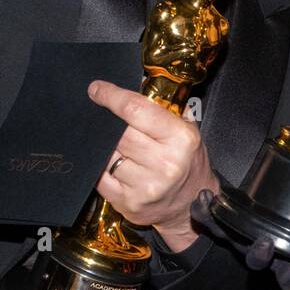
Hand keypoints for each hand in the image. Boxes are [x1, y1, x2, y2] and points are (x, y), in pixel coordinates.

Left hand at [87, 80, 212, 250]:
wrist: (192, 205)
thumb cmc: (188, 162)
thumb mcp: (187, 130)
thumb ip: (165, 107)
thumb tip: (136, 83)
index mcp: (180, 139)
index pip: (136, 110)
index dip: (111, 96)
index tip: (96, 89)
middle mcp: (164, 163)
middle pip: (119, 132)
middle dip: (110, 123)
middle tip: (106, 118)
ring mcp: (145, 186)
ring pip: (107, 154)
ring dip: (106, 146)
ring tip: (116, 145)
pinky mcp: (128, 203)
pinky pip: (100, 177)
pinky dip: (101, 167)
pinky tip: (111, 164)